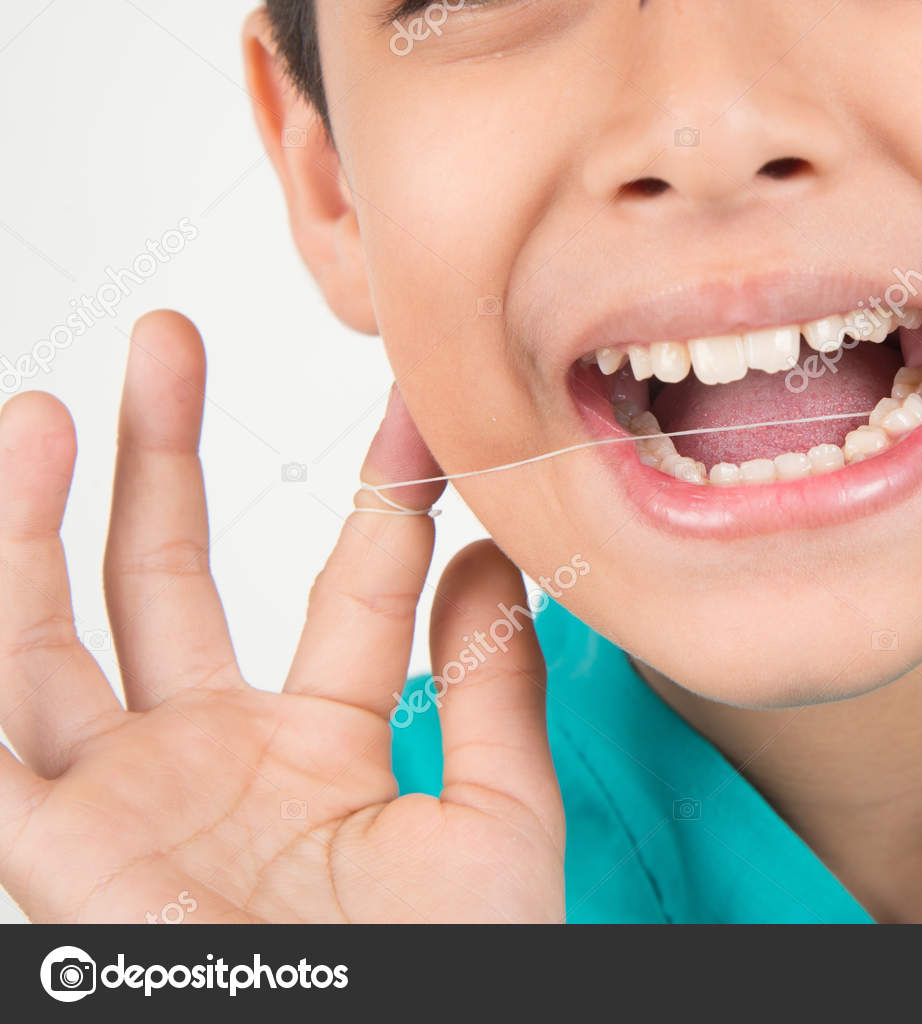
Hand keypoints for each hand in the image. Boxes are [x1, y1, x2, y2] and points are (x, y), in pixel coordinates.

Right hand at [0, 311, 562, 921]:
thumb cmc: (453, 980)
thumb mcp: (499, 820)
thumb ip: (495, 687)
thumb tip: (488, 558)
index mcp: (325, 751)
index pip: (350, 594)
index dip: (385, 501)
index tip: (415, 413)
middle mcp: (212, 760)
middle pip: (170, 581)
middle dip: (162, 458)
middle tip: (168, 338)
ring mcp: (123, 802)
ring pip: (54, 635)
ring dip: (33, 524)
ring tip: (44, 405)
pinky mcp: (55, 853)